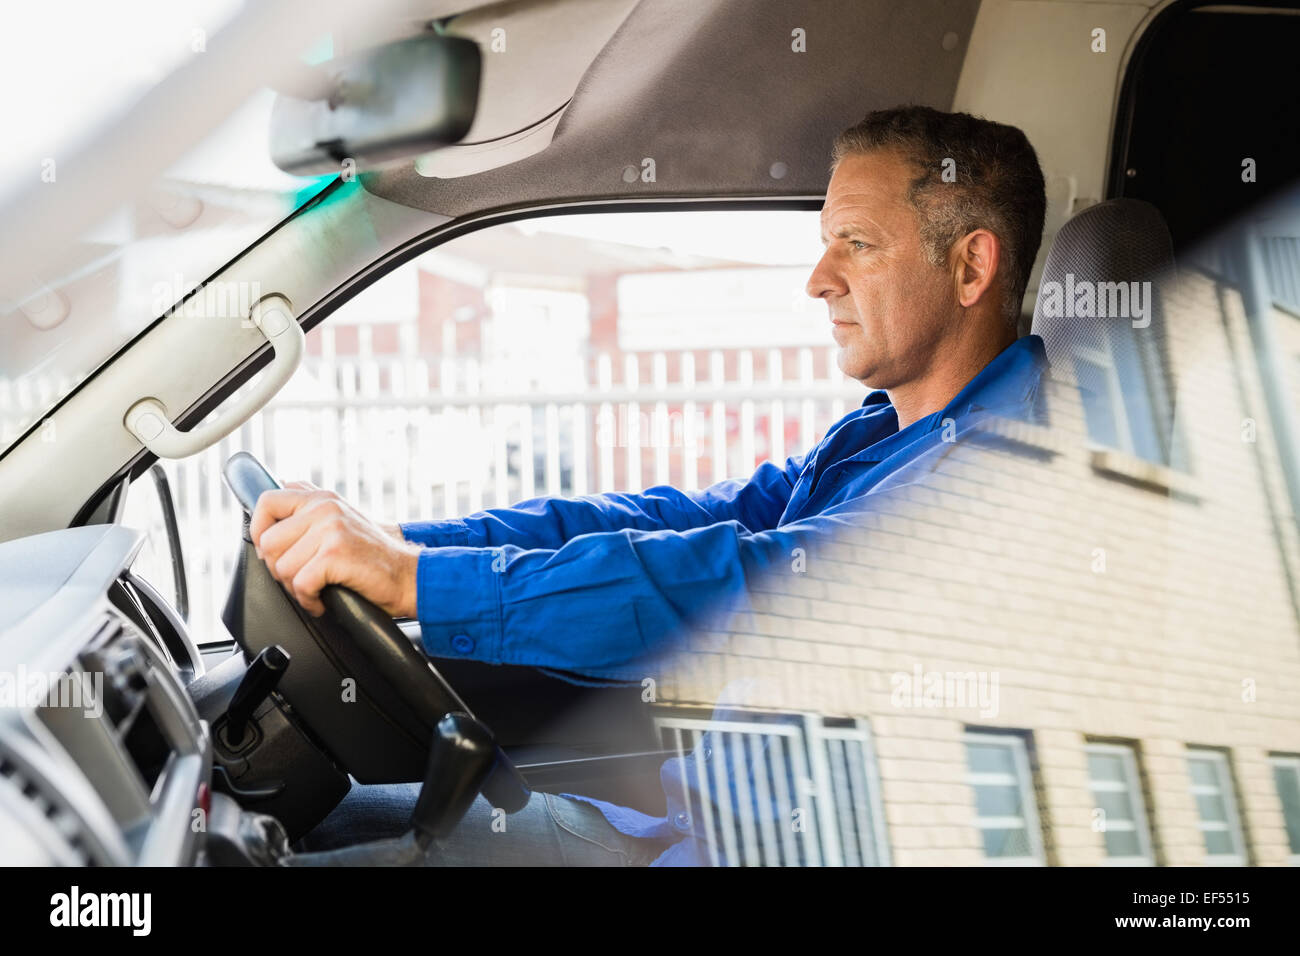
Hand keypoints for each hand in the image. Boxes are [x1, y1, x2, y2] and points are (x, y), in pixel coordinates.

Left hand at [248, 480, 420, 618]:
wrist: (408, 576)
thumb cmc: (373, 555)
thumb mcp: (342, 517)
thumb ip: (311, 500)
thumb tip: (279, 486)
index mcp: (321, 497)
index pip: (267, 501)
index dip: (259, 530)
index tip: (273, 551)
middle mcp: (325, 507)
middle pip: (268, 542)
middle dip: (279, 569)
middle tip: (302, 578)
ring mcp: (331, 528)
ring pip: (282, 567)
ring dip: (296, 588)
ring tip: (316, 589)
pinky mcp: (336, 553)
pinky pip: (300, 584)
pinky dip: (309, 601)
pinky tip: (322, 600)